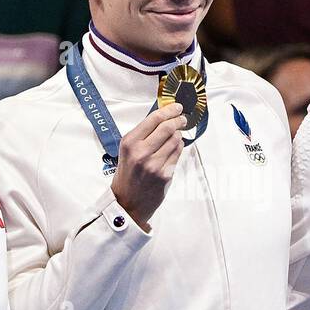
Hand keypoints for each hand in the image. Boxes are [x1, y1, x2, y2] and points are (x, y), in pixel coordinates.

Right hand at [110, 103, 188, 229]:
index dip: (168, 110)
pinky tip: (174, 148)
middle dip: (178, 120)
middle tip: (182, 118)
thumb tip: (163, 118)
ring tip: (176, 135)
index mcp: (129, 143)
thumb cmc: (127, 175)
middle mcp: (141, 152)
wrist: (127, 203)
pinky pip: (177, 154)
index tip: (176, 107)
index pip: (153, 119)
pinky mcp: (165, 174)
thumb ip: (142, 135)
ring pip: (175, 140)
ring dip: (178, 135)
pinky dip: (178, 148)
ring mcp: (154, 164)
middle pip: (167, 127)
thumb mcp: (127, 151)